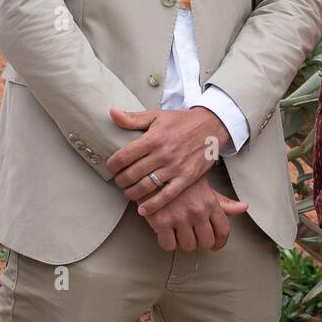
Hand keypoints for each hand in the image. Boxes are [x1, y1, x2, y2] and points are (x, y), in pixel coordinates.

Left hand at [106, 107, 229, 214]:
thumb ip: (133, 118)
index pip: (124, 156)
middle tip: (118, 182)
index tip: (110, 168)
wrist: (211, 125)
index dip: (112, 165)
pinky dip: (153, 205)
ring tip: (128, 192)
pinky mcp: (186, 178)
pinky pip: (167, 195)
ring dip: (132, 193)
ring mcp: (175, 167)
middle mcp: (163, 154)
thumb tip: (112, 112)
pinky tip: (143, 210)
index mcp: (153, 138)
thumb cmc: (182, 121)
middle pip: (132, 174)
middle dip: (120, 181)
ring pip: (146, 186)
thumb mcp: (156, 116)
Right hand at [141, 176, 248, 252]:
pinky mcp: (162, 222)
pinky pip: (169, 246)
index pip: (223, 231)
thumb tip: (243, 207)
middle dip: (199, 241)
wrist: (152, 170)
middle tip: (192, 234)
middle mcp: (197, 211)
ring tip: (177, 231)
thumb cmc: (180, 179)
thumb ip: (223, 202)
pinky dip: (167, 242)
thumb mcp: (204, 187)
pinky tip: (165, 232)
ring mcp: (180, 217)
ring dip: (183, 242)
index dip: (220, 242)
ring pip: (188, 246)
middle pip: (206, 242)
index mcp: (210, 202)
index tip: (214, 245)